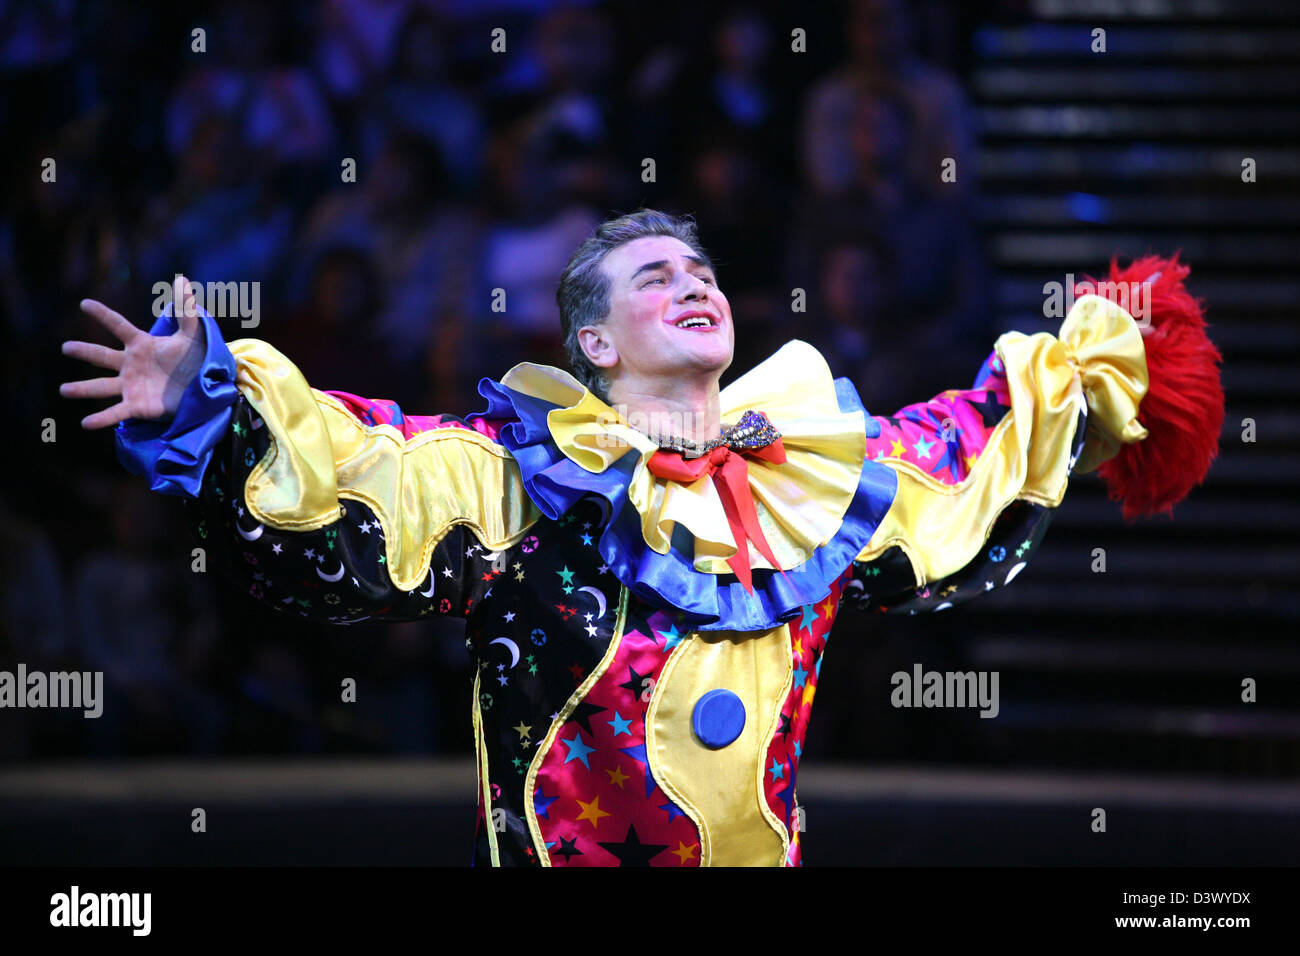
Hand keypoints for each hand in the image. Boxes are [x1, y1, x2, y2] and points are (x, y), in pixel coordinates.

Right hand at [61, 275, 207, 428]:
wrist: (205, 388)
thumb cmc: (196, 359)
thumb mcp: (193, 335)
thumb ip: (186, 310)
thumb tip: (182, 279)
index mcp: (141, 345)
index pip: (118, 326)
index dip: (103, 315)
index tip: (84, 303)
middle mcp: (130, 364)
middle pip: (102, 356)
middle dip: (84, 351)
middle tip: (66, 347)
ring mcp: (131, 386)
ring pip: (101, 386)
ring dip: (82, 389)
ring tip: (64, 390)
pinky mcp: (137, 406)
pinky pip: (115, 412)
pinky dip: (100, 418)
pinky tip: (85, 423)